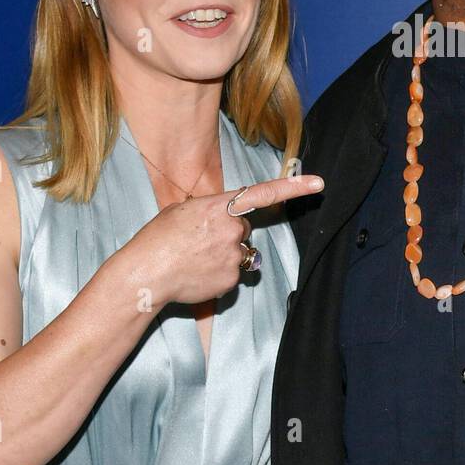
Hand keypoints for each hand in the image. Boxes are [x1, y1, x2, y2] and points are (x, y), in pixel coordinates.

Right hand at [124, 174, 323, 305]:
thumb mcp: (182, 211)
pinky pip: (233, 274)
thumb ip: (210, 211)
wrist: (145, 274)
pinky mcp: (231, 280)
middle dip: (227, 234)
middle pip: (243, 229)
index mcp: (219, 207)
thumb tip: (223, 219)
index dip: (294, 188)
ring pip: (239, 253)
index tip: (319, 184)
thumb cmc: (157, 239)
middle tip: (199, 241)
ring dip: (225, 255)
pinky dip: (219, 275)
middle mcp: (232, 230)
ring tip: (195, 260)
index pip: (263, 193)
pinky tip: (198, 274)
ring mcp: (233, 257)